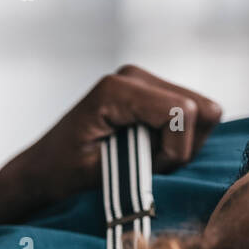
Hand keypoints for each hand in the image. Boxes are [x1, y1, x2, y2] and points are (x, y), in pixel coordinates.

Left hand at [13, 65, 222, 209]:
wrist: (44, 168)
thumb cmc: (64, 173)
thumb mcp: (101, 173)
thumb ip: (142, 160)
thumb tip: (183, 153)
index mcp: (117, 89)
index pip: (184, 112)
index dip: (175, 151)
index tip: (147, 169)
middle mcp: (135, 75)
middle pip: (203, 109)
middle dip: (184, 147)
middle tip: (149, 164)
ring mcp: (145, 81)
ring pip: (205, 113)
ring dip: (184, 144)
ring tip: (147, 157)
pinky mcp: (153, 93)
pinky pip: (196, 116)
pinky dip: (182, 140)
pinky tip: (151, 149)